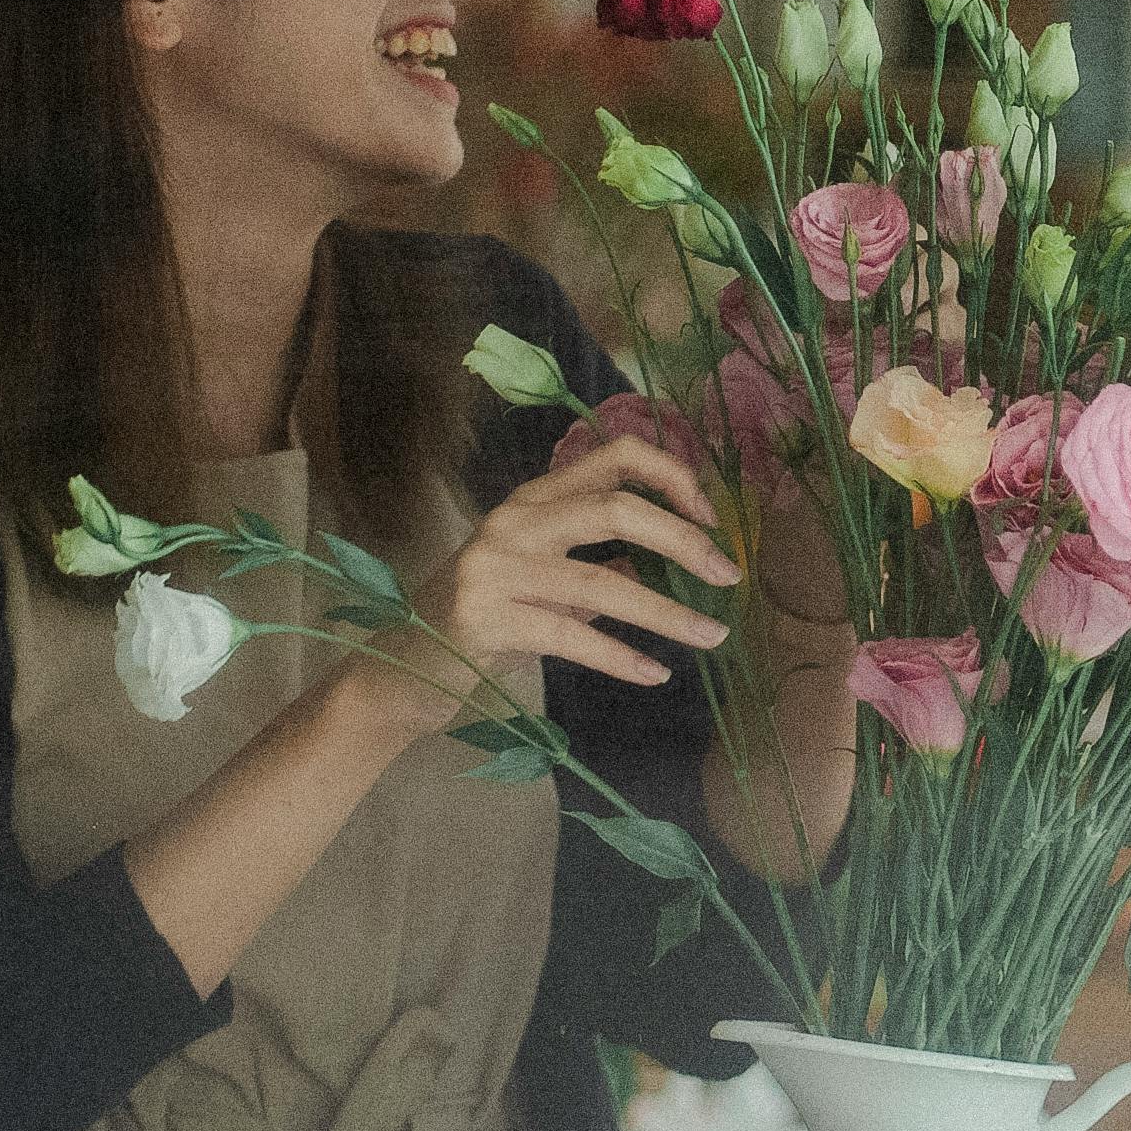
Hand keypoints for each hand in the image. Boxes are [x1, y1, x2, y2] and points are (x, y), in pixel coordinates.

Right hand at [327, 437, 740, 747]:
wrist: (402, 671)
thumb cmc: (487, 623)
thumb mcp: (549, 583)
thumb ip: (606, 567)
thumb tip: (682, 566)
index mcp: (534, 498)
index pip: (614, 455)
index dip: (672, 476)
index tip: (712, 517)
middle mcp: (514, 520)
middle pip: (616, 507)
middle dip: (684, 541)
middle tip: (729, 577)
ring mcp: (495, 567)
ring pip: (603, 580)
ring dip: (668, 614)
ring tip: (714, 636)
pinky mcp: (484, 618)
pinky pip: (572, 636)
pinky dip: (622, 657)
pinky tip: (656, 674)